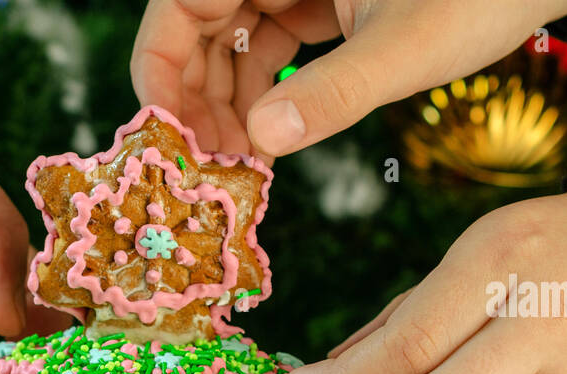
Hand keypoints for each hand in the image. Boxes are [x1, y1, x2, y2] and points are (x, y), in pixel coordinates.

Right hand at [131, 0, 566, 157]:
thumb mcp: (407, 50)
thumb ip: (333, 95)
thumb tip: (261, 144)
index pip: (181, 1)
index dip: (159, 66)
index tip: (163, 131)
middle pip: (197, 23)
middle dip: (194, 94)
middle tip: (206, 164)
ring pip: (229, 38)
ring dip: (225, 101)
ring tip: (238, 163)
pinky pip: (267, 43)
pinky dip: (261, 91)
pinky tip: (269, 139)